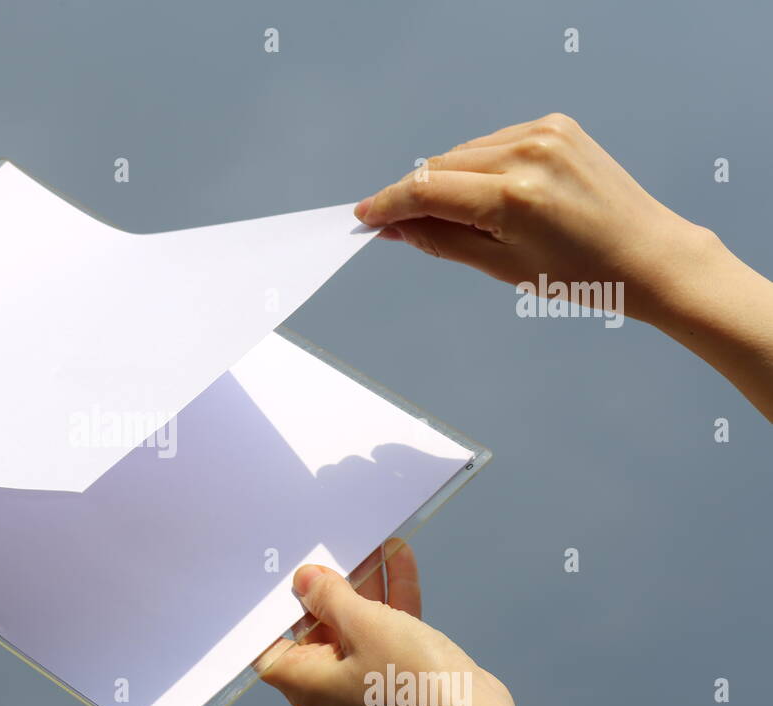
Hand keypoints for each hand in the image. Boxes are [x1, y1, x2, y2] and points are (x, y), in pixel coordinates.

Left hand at [261, 542, 521, 705]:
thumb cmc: (409, 677)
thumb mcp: (363, 623)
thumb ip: (329, 597)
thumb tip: (304, 580)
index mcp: (305, 683)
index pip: (270, 644)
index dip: (273, 608)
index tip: (282, 573)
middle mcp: (328, 686)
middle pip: (316, 628)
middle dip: (328, 586)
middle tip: (331, 546)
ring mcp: (363, 681)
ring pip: (356, 625)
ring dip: (366, 585)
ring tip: (371, 544)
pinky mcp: (395, 675)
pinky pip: (385, 631)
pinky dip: (391, 599)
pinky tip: (400, 558)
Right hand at [356, 113, 716, 325]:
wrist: (646, 254)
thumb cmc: (581, 273)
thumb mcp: (501, 266)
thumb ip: (441, 240)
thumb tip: (395, 227)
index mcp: (514, 197)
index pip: (427, 190)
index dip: (388, 204)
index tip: (365, 215)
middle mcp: (528, 154)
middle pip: (440, 167)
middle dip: (413, 195)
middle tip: (395, 225)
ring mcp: (544, 133)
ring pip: (463, 153)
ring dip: (445, 180)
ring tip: (454, 217)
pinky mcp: (556, 125)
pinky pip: (492, 142)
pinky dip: (477, 166)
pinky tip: (486, 194)